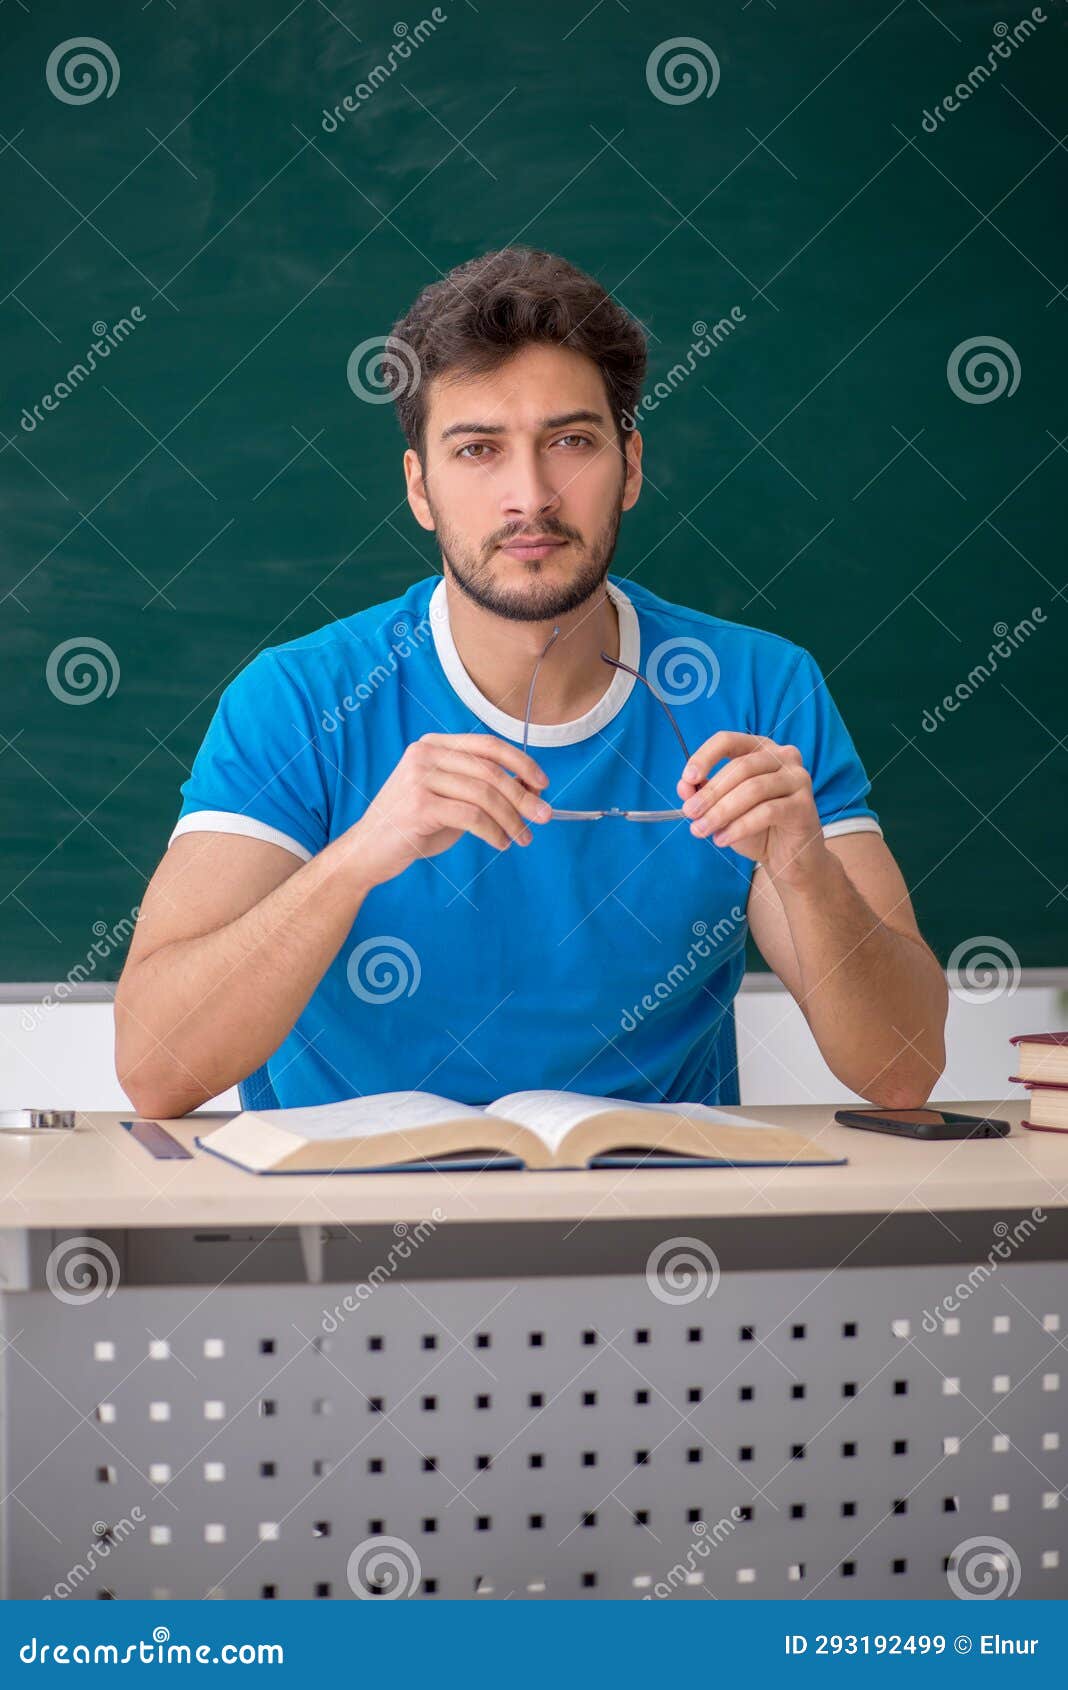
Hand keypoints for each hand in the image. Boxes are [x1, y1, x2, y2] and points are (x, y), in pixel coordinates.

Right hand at [343, 732, 551, 886]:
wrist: (368, 852)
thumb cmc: (413, 827)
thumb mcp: (452, 800)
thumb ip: (485, 790)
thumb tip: (532, 789)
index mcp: (433, 745)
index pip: (488, 745)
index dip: (521, 762)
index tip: (544, 783)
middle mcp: (425, 755)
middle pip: (490, 770)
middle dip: (523, 796)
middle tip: (544, 817)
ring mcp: (419, 778)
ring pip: (484, 795)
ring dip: (512, 819)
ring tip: (522, 837)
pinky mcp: (418, 805)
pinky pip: (471, 816)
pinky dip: (493, 832)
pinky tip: (500, 843)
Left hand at [676, 731, 826, 886]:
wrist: (789, 857)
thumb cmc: (756, 828)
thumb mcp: (724, 809)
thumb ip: (704, 794)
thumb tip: (684, 785)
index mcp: (760, 748)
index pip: (728, 740)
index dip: (705, 756)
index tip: (687, 778)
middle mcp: (783, 756)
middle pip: (740, 767)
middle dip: (710, 792)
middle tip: (689, 813)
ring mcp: (798, 778)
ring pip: (753, 789)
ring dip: (721, 811)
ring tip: (701, 830)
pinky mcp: (804, 804)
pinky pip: (767, 811)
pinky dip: (740, 826)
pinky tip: (723, 839)